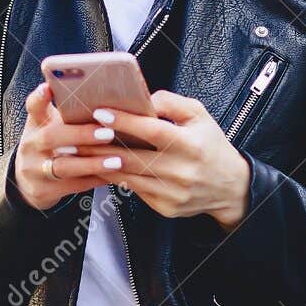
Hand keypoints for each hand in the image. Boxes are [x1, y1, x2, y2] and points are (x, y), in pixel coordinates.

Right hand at [10, 82, 132, 210]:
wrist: (29, 181)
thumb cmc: (50, 146)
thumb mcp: (50, 126)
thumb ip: (67, 113)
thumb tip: (103, 96)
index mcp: (35, 124)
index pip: (33, 106)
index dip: (40, 97)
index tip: (49, 88)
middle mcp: (31, 145)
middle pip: (51, 137)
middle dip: (81, 135)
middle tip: (108, 133)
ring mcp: (34, 170)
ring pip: (63, 167)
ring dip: (92, 164)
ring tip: (117, 161)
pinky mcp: (43, 191)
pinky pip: (73, 186)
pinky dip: (95, 180)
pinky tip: (114, 176)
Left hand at [86, 90, 251, 230]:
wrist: (230, 187)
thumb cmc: (210, 145)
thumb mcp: (199, 116)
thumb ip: (171, 103)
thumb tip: (142, 98)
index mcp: (192, 145)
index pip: (153, 131)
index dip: (125, 121)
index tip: (100, 112)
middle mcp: (182, 171)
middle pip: (133, 157)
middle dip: (100, 146)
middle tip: (75, 136)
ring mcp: (173, 192)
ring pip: (129, 176)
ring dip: (101, 164)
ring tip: (79, 152)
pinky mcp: (166, 207)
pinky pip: (135, 190)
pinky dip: (117, 178)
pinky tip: (100, 168)